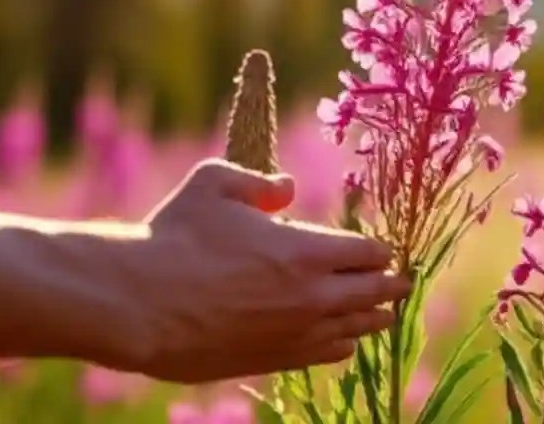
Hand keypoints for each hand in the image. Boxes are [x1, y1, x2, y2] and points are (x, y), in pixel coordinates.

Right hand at [103, 159, 407, 382]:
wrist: (139, 304)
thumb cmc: (175, 237)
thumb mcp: (215, 184)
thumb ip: (259, 182)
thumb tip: (288, 187)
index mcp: (307, 251)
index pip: (370, 253)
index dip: (381, 249)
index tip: (385, 248)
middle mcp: (312, 296)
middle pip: (374, 293)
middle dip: (392, 285)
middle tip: (405, 282)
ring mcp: (296, 334)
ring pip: (356, 329)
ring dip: (373, 318)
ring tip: (384, 314)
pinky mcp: (274, 361)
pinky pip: (327, 356)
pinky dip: (342, 345)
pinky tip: (344, 341)